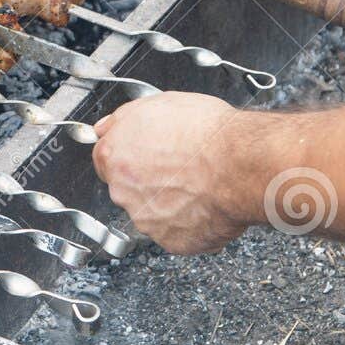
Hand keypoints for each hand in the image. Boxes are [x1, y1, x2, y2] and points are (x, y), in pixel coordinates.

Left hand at [91, 92, 251, 254]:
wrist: (238, 165)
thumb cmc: (207, 134)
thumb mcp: (159, 103)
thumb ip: (123, 119)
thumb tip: (108, 126)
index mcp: (115, 156)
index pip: (106, 160)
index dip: (131, 156)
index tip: (147, 156)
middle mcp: (123, 191)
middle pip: (129, 188)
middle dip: (151, 181)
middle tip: (181, 169)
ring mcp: (146, 219)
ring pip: (153, 212)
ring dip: (170, 203)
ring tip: (199, 185)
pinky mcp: (171, 241)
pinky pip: (177, 233)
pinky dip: (190, 223)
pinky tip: (207, 204)